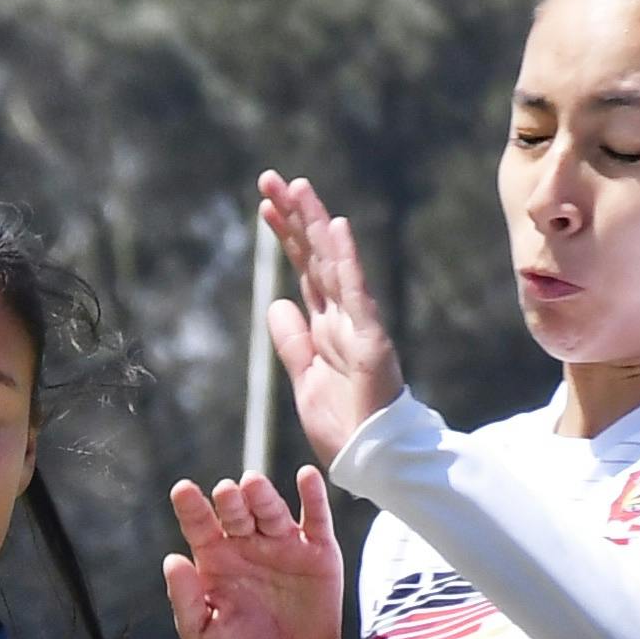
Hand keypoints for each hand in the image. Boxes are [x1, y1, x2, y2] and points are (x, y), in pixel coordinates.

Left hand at [164, 468, 344, 638]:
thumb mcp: (203, 632)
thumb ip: (184, 599)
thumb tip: (172, 560)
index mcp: (215, 556)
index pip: (199, 525)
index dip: (191, 507)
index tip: (182, 491)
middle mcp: (247, 542)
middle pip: (237, 512)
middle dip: (231, 501)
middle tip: (226, 492)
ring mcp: (283, 542)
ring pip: (271, 510)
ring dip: (263, 496)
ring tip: (253, 485)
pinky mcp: (317, 549)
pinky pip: (316, 517)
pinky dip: (313, 495)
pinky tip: (307, 476)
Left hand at [259, 170, 403, 464]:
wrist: (374, 460)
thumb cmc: (345, 425)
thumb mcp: (304, 379)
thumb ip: (292, 341)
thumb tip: (276, 302)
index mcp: (326, 326)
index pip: (303, 270)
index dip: (284, 237)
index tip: (265, 205)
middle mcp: (342, 317)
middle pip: (314, 256)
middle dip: (293, 216)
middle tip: (271, 178)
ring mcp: (358, 325)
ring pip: (332, 264)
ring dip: (315, 224)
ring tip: (298, 187)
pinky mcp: (371, 340)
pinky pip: (356, 294)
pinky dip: (345, 261)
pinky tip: (335, 228)